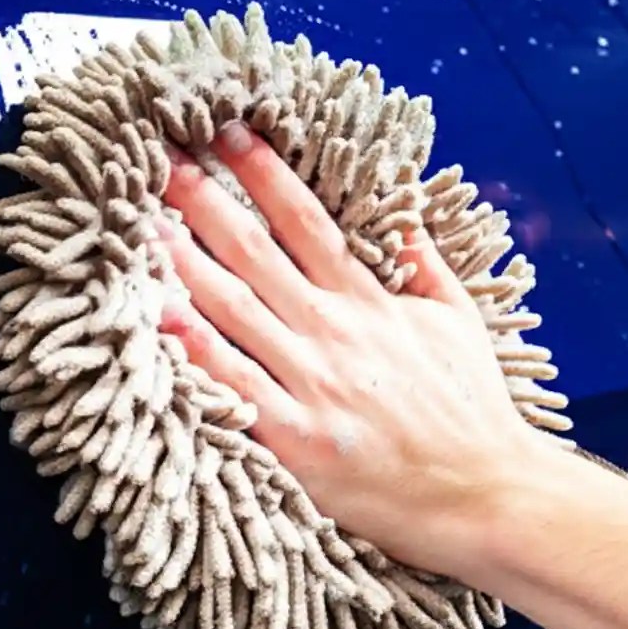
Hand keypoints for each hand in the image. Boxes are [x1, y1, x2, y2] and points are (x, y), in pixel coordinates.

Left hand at [156, 122, 539, 578]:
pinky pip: (231, 384)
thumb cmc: (473, 412)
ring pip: (233, 309)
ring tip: (143, 223)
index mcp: (371, 303)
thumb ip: (427, 266)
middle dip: (206, 202)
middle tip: (164, 161)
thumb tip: (403, 217)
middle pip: (255, 253)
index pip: (308, 222)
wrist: (484, 493)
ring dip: (183, 261)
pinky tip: (155, 316)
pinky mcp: (294, 439)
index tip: (231, 134)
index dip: (265, 174)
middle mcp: (334, 333)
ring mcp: (311, 384)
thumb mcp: (461, 323)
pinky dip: (193, 349)